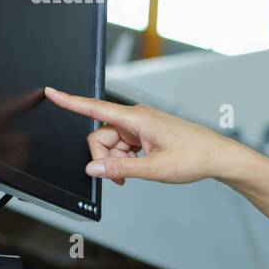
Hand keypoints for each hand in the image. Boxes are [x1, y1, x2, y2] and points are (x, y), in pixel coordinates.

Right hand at [43, 86, 239, 185]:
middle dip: (104, 158)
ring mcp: (140, 126)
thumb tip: (93, 169)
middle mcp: (137, 118)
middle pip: (100, 136)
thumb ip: (120, 169)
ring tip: (136, 173)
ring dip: (116, 161)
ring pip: (111, 144)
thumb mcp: (154, 169)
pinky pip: (123, 146)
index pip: (95, 108)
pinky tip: (140, 168)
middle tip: (120, 177)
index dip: (70, 101)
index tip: (51, 91)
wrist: (217, 157)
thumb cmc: (194, 157)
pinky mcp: (145, 133)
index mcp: (138, 119)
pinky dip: (125, 159)